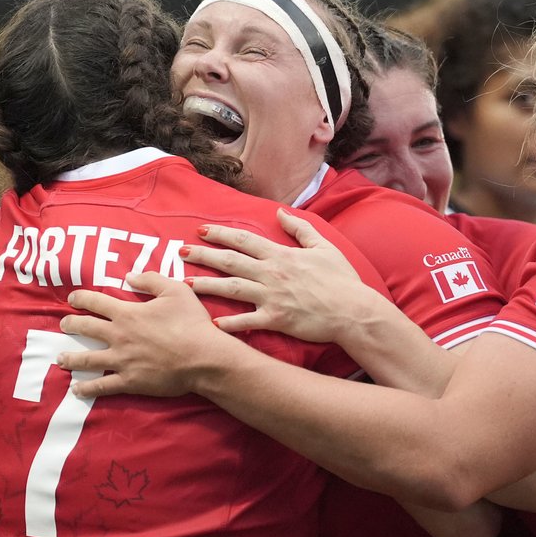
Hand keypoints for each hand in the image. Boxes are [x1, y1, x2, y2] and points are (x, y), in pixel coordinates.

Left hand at [58, 272, 236, 398]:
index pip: (96, 301)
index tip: (72, 299)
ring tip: (60, 358)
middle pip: (85, 328)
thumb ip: (151, 280)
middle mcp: (118, 336)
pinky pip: (102, 386)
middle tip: (63, 325)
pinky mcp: (129, 381)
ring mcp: (121, 360)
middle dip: (70, 325)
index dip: (81, 298)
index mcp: (127, 313)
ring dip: (70, 358)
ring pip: (87, 359)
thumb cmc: (192, 323)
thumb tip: (129, 276)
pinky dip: (87, 389)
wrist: (203, 357)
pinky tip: (76, 389)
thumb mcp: (176, 291)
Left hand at [181, 209, 377, 342]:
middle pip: (230, 261)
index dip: (221, 234)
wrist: (354, 311)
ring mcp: (272, 296)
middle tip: (181, 252)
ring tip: (185, 285)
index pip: (244, 240)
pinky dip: (229, 323)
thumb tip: (280, 212)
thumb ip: (300, 228)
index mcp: (281, 255)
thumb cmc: (342, 280)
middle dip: (203, 255)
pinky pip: (247, 321)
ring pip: (231, 288)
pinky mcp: (276, 319)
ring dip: (206, 285)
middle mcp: (272, 273)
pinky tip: (212, 323)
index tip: (201, 230)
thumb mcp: (324, 247)